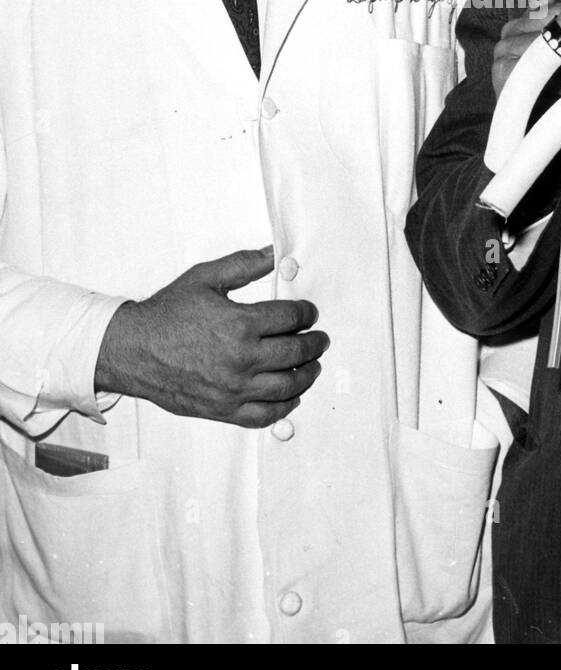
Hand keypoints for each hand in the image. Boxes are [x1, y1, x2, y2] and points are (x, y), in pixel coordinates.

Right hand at [94, 247, 329, 427]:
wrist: (133, 350)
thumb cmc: (166, 316)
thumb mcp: (205, 278)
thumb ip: (244, 265)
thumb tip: (273, 254)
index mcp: (240, 324)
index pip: (291, 318)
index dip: (306, 313)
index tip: (309, 313)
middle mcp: (241, 359)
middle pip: (296, 353)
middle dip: (314, 344)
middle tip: (319, 339)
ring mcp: (233, 388)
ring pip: (287, 387)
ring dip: (307, 375)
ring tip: (312, 366)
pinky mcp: (223, 409)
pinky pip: (264, 415)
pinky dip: (284, 408)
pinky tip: (291, 397)